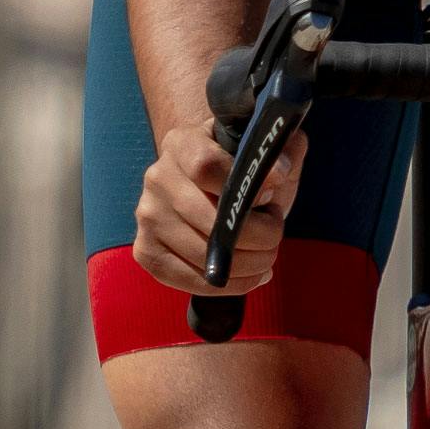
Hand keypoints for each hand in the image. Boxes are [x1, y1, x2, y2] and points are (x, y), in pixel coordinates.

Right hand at [133, 119, 306, 295]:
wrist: (213, 188)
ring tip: (266, 256)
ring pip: (200, 254)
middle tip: (275, 235)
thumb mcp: (269, 151)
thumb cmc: (245, 168)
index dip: (243, 186)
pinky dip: (227, 285)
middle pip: (206, 218)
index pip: (205, 166)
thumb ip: (284, 150)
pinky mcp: (145, 250)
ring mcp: (147, 216)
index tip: (271, 195)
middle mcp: (156, 177)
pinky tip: (250, 276)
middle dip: (255, 235)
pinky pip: (186, 279)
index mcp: (183, 143)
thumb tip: (276, 174)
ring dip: (246, 264)